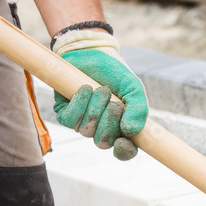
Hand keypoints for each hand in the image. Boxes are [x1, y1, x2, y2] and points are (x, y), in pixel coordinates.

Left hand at [52, 29, 147, 159]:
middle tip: (114, 102)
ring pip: (86, 129)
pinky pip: (70, 120)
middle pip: (103, 141)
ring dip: (96, 107)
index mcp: (123, 129)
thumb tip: (130, 132)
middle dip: (109, 121)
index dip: (123, 151)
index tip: (123, 140)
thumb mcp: (133, 89)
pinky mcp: (66, 114)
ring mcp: (83, 124)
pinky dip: (79, 103)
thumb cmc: (116, 75)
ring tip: (101, 89)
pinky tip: (85, 89)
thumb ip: (138, 110)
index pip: (124, 151)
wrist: (93, 54)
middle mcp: (102, 130)